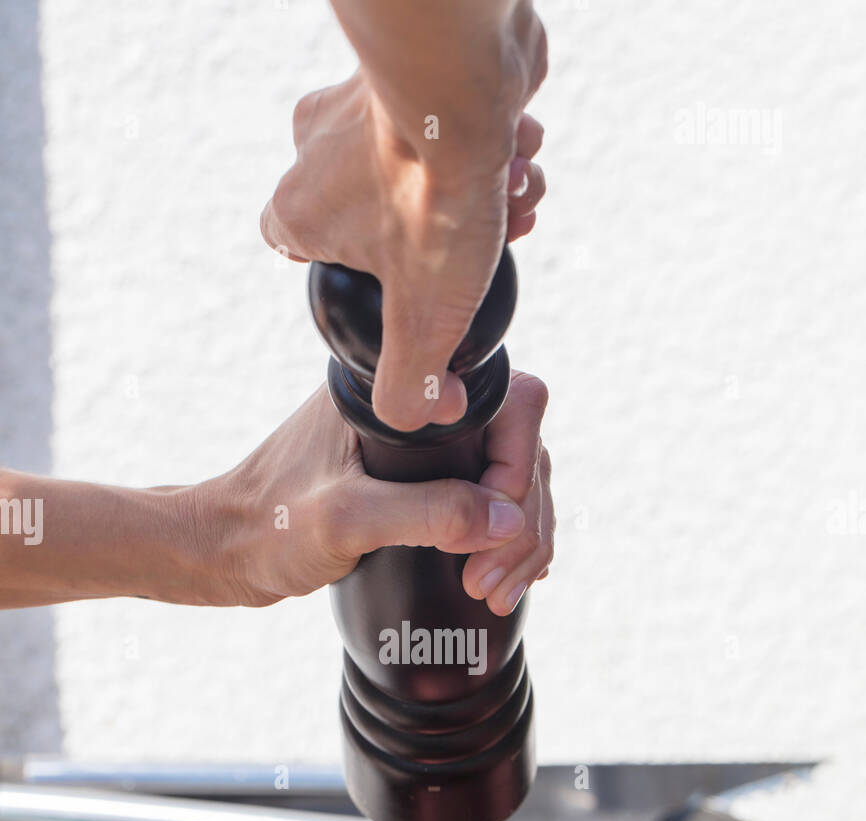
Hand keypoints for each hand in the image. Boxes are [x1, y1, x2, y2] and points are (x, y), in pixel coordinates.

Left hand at [192, 370, 552, 613]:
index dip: (519, 467)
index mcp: (398, 395)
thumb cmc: (266, 527)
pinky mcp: (419, 486)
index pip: (509, 404)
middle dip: (523, 520)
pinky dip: (506, 540)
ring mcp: (423, 452)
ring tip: (495, 593)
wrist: (224, 553)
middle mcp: (418, 414)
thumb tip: (507, 520)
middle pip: (520, 447)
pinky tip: (506, 575)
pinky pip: (488, 503)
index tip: (496, 527)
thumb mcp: (346, 521)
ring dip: (520, 538)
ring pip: (511, 480)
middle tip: (493, 583)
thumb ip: (427, 513)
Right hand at [260, 59, 545, 432]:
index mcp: (300, 211)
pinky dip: (491, 147)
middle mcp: (316, 148)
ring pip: (424, 166)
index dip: (345, 277)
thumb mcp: (424, 319)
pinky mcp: (413, 71)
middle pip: (380, 216)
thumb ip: (412, 382)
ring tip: (505, 196)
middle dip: (443, 237)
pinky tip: (516, 156)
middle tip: (477, 243)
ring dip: (479, 192)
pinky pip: (451, 124)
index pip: (295, 253)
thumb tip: (424, 417)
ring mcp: (360, 102)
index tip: (393, 282)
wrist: (469, 70)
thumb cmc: (433, 187)